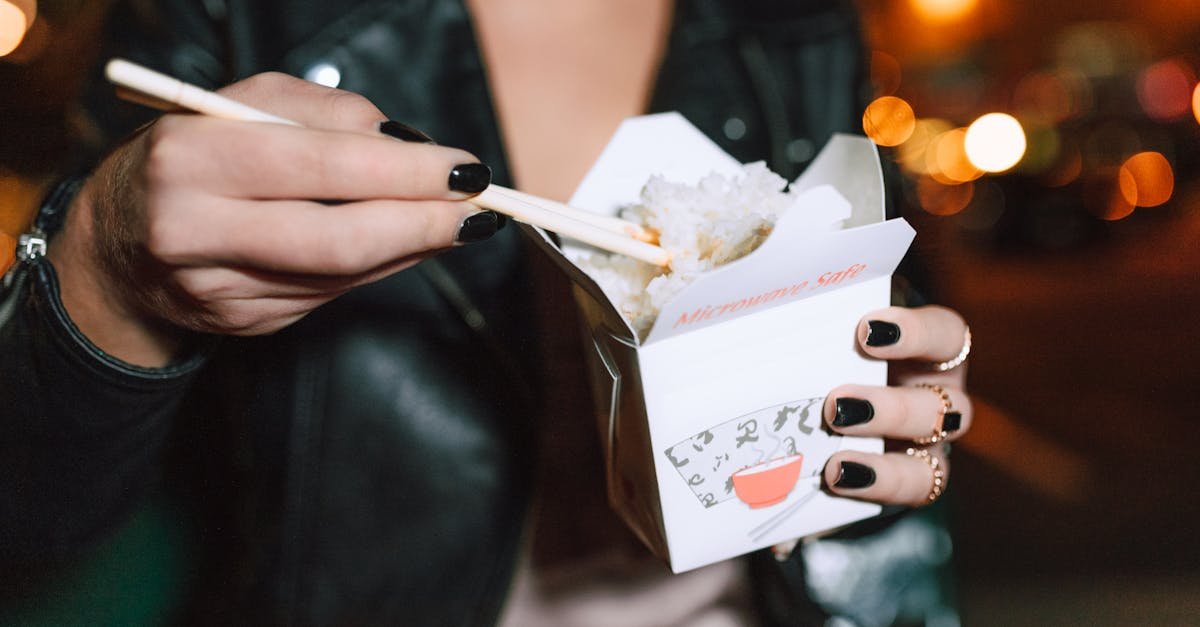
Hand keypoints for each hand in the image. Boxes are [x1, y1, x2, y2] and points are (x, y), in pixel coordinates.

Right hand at [49, 73, 496, 366]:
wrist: (117, 244)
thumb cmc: (194, 156)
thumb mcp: (243, 106)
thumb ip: (326, 114)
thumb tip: (410, 146)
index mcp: (190, 158)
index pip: (319, 165)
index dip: (404, 172)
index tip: (465, 168)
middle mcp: (192, 230)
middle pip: (337, 239)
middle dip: (423, 223)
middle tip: (478, 208)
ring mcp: (216, 289)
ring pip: (343, 275)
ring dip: (411, 247)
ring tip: (453, 220)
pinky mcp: (241, 323)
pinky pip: (332, 295)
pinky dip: (377, 267)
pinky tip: (401, 243)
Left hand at [821, 305, 971, 505]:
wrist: (832, 400)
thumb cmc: (832, 346)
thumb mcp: (831, 328)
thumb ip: (816, 323)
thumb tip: (755, 307)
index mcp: (930, 352)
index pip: (945, 335)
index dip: (916, 333)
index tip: (866, 330)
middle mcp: (939, 400)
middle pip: (945, 409)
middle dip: (892, 410)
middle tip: (836, 405)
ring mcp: (926, 449)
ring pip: (933, 466)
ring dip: (887, 468)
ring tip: (834, 464)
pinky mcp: (907, 484)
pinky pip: (905, 496)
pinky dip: (873, 491)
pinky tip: (834, 481)